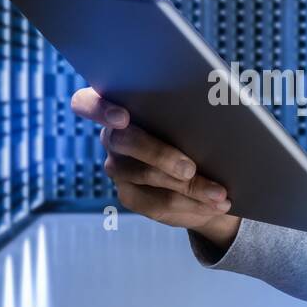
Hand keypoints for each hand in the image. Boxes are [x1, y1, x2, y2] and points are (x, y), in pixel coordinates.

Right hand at [70, 87, 240, 247]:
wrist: (208, 170)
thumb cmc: (203, 127)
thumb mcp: (201, 112)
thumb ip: (196, 104)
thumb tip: (218, 105)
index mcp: (119, 104)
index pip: (86, 102)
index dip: (98, 109)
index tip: (123, 117)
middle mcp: (112, 137)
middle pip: (123, 142)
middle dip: (159, 155)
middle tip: (190, 168)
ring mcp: (118, 168)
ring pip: (148, 176)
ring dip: (190, 187)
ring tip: (220, 193)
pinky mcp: (131, 196)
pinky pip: (159, 202)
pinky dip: (193, 203)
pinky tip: (216, 204)